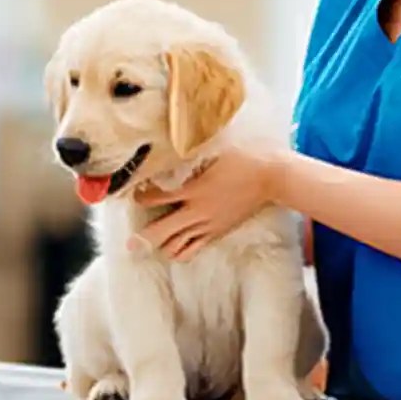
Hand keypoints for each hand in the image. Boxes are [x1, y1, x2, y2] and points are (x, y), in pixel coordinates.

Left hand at [131, 146, 281, 261]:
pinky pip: (194, 249)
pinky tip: (174, 247)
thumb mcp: (213, 151)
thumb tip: (171, 148)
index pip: (157, 198)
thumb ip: (191, 155)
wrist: (271, 177)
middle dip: (143, 238)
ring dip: (162, 245)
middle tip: (130, 243)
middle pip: (162, 231)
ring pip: (177, 246)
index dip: (142, 198)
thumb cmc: (244, 158)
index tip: (134, 194)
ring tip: (152, 242)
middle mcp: (198, 211)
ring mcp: (208, 225)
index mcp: (194, 189)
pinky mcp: (218, 232)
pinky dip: (181, 251)